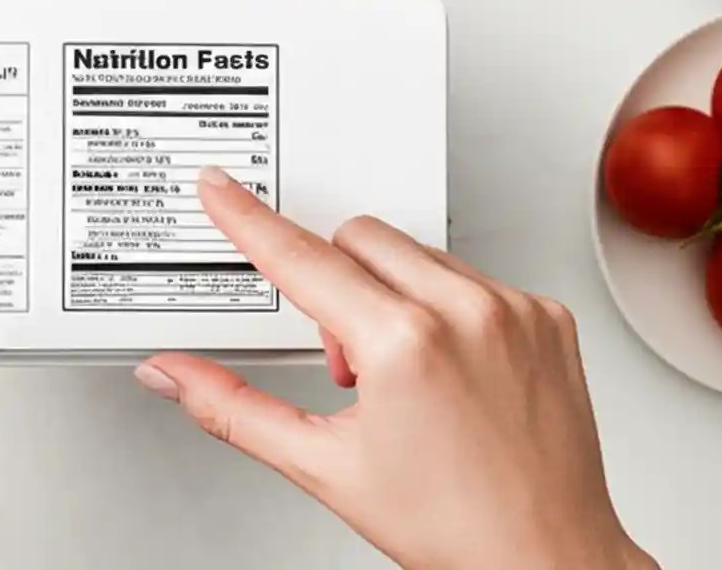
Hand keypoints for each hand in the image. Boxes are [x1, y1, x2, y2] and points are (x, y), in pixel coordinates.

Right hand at [135, 167, 657, 569]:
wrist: (546, 557)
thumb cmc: (451, 524)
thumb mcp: (323, 466)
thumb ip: (233, 408)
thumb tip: (174, 375)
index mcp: (404, 344)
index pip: (300, 259)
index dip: (248, 220)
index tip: (222, 188)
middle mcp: (465, 311)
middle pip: (357, 239)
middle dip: (332, 284)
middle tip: (347, 362)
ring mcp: (515, 308)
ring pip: (416, 252)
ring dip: (389, 293)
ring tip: (404, 372)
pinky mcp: (547, 314)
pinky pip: (472, 275)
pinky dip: (445, 306)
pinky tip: (449, 366)